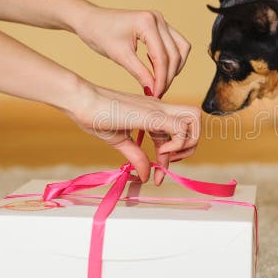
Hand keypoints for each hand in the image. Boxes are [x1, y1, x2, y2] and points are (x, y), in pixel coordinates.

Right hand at [65, 84, 200, 183]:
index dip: (171, 159)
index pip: (177, 133)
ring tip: (166, 155)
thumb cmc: (95, 116)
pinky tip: (159, 152)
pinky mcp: (153, 115)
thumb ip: (136, 156)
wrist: (81, 101)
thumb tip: (145, 175)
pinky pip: (180, 128)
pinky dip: (176, 144)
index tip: (156, 176)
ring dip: (187, 142)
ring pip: (195, 118)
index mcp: (153, 113)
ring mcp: (158, 109)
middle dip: (190, 145)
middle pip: (196, 119)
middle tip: (168, 161)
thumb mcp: (121, 141)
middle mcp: (160, 108)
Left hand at [72, 6, 190, 97]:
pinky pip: (175, 44)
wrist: (89, 20)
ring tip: (160, 82)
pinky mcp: (159, 25)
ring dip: (174, 67)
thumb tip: (154, 91)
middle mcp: (158, 18)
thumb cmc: (99, 33)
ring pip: (180, 48)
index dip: (162, 79)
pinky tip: (157, 70)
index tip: (156, 95)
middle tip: (158, 92)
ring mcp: (160, 20)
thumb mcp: (119, 56)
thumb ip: (140, 73)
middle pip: (175, 54)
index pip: (162, 56)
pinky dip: (171, 59)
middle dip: (169, 75)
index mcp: (147, 22)